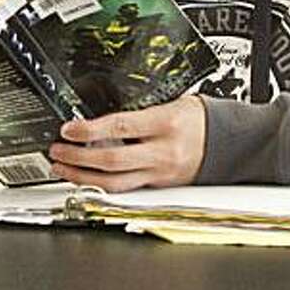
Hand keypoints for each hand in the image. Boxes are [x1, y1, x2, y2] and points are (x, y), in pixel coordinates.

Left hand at [47, 95, 206, 191]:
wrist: (232, 142)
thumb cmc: (201, 118)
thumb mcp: (173, 101)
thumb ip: (140, 110)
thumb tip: (103, 114)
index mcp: (167, 124)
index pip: (122, 126)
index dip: (90, 130)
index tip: (69, 129)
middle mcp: (164, 152)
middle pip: (114, 160)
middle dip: (79, 157)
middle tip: (58, 150)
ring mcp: (161, 173)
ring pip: (116, 183)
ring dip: (83, 176)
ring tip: (62, 167)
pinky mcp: (160, 185)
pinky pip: (126, 189)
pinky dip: (101, 185)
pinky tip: (85, 179)